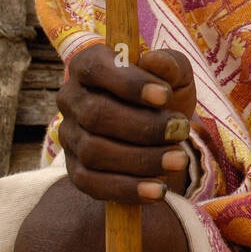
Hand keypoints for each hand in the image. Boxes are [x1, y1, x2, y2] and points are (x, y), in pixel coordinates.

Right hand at [57, 43, 196, 203]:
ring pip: (95, 151)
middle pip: (96, 114)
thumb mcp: (175, 76)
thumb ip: (169, 64)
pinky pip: (94, 184)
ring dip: (141, 159)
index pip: (97, 69)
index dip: (129, 83)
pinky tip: (158, 190)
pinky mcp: (76, 171)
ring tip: (179, 159)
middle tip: (181, 130)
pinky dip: (128, 189)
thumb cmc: (164, 96)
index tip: (165, 95)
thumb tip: (153, 61)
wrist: (161, 134)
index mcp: (89, 65)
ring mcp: (69, 137)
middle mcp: (71, 99)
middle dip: (143, 126)